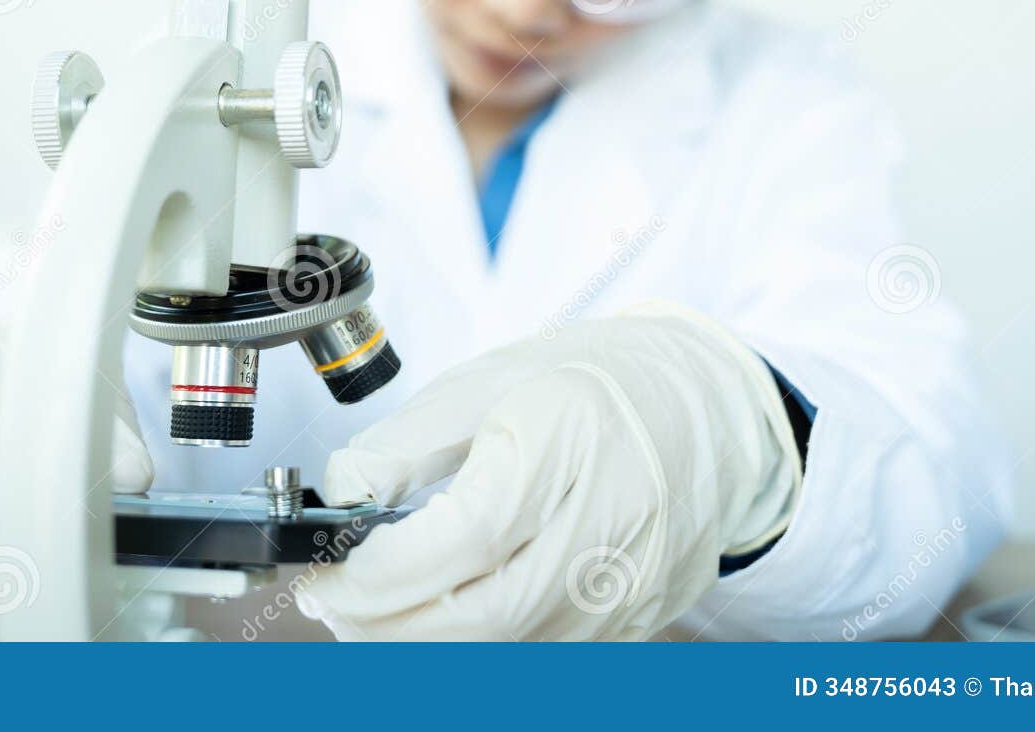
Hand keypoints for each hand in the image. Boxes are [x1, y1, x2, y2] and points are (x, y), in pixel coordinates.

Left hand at [295, 303, 801, 639]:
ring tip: (378, 608)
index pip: (463, 539)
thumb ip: (404, 443)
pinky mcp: (636, 620)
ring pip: (506, 649)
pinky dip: (479, 643)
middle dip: (386, 625)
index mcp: (567, 441)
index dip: (380, 574)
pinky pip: (540, 652)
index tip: (329, 574)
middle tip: (335, 604)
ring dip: (424, 643)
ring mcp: (631, 582)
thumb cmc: (595, 383)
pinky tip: (445, 612)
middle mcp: (610, 520)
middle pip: (483, 617)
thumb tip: (341, 494)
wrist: (705, 407)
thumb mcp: (486, 381)